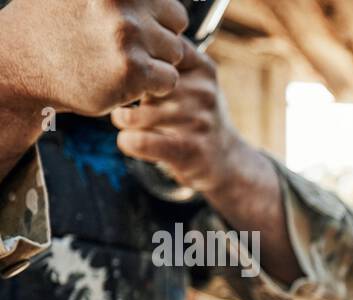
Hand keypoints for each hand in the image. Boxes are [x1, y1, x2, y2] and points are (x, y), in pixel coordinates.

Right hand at [0, 0, 186, 115]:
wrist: (24, 65)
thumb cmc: (56, 26)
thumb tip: (166, 1)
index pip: (170, 2)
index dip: (156, 16)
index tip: (134, 26)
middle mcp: (122, 3)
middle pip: (177, 23)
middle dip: (159, 37)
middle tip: (126, 46)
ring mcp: (128, 37)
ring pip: (175, 52)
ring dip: (156, 61)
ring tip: (121, 61)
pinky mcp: (133, 71)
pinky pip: (169, 79)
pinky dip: (153, 85)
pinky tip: (125, 79)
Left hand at [112, 40, 247, 195]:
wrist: (227, 159)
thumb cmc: (197, 113)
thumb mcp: (195, 78)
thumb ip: (168, 57)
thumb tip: (126, 41)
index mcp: (203, 68)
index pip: (156, 50)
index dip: (135, 64)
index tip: (134, 75)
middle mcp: (203, 92)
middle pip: (139, 84)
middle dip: (124, 94)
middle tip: (126, 102)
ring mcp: (198, 122)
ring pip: (133, 115)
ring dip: (123, 120)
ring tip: (129, 122)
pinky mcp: (189, 150)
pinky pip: (138, 140)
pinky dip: (127, 141)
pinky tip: (132, 140)